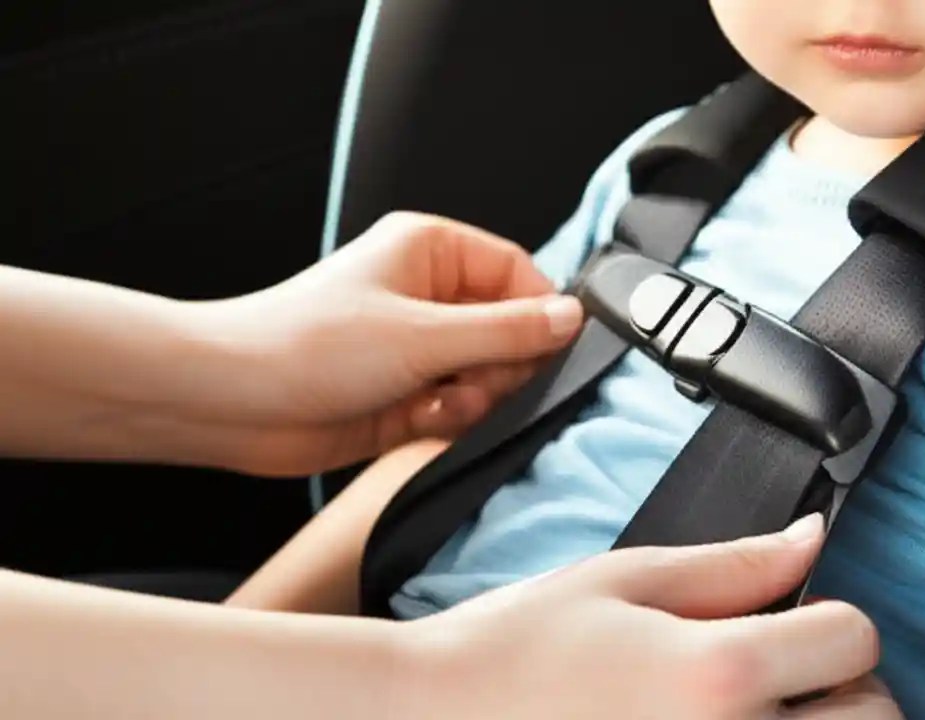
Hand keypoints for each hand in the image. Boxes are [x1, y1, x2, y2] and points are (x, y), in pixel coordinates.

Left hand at [193, 212, 582, 475]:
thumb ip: (506, 331)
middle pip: (510, 330)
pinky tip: (415, 420)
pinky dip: (448, 420)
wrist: (233, 402)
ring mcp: (418, 346)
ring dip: (474, 398)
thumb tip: (570, 318)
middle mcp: (428, 294)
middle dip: (501, 365)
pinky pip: (461, 407)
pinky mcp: (407, 392)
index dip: (540, 314)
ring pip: (489, 374)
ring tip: (435, 402)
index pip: (519, 273)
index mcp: (432, 251)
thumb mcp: (423, 335)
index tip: (550, 350)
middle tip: (475, 380)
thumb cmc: (305, 346)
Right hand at [393, 514, 886, 719]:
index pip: (855, 638)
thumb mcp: (621, 582)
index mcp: (717, 671)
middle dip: (845, 692)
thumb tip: (814, 538)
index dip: (829, 620)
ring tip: (755, 717)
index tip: (796, 625)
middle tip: (785, 681)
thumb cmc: (513, 650)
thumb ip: (733, 565)